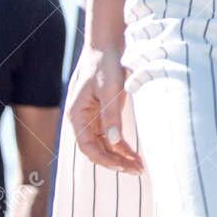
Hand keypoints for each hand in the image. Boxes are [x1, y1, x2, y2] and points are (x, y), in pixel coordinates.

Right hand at [67, 46, 142, 172]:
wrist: (108, 45)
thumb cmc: (106, 64)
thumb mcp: (110, 88)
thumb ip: (111, 115)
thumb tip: (115, 142)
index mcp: (76, 115)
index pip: (88, 146)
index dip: (105, 159)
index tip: (123, 166)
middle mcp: (82, 120)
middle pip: (97, 149)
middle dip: (116, 162)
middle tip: (137, 170)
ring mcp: (93, 119)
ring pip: (105, 145)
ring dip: (121, 157)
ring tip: (139, 167)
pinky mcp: (104, 115)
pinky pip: (111, 136)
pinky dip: (122, 146)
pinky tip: (134, 154)